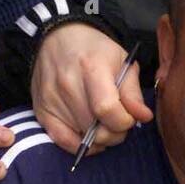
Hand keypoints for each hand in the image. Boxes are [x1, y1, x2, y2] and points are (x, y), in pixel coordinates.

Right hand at [31, 23, 152, 153]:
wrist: (58, 38)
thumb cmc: (94, 50)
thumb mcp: (121, 61)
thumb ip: (133, 92)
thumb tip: (143, 117)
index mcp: (91, 68)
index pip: (107, 109)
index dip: (124, 121)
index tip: (129, 117)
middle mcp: (68, 85)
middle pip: (95, 128)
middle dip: (115, 132)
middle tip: (118, 121)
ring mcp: (52, 99)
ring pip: (82, 138)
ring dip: (99, 138)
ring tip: (103, 123)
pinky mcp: (41, 111)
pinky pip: (62, 141)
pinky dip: (80, 145)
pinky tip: (89, 135)